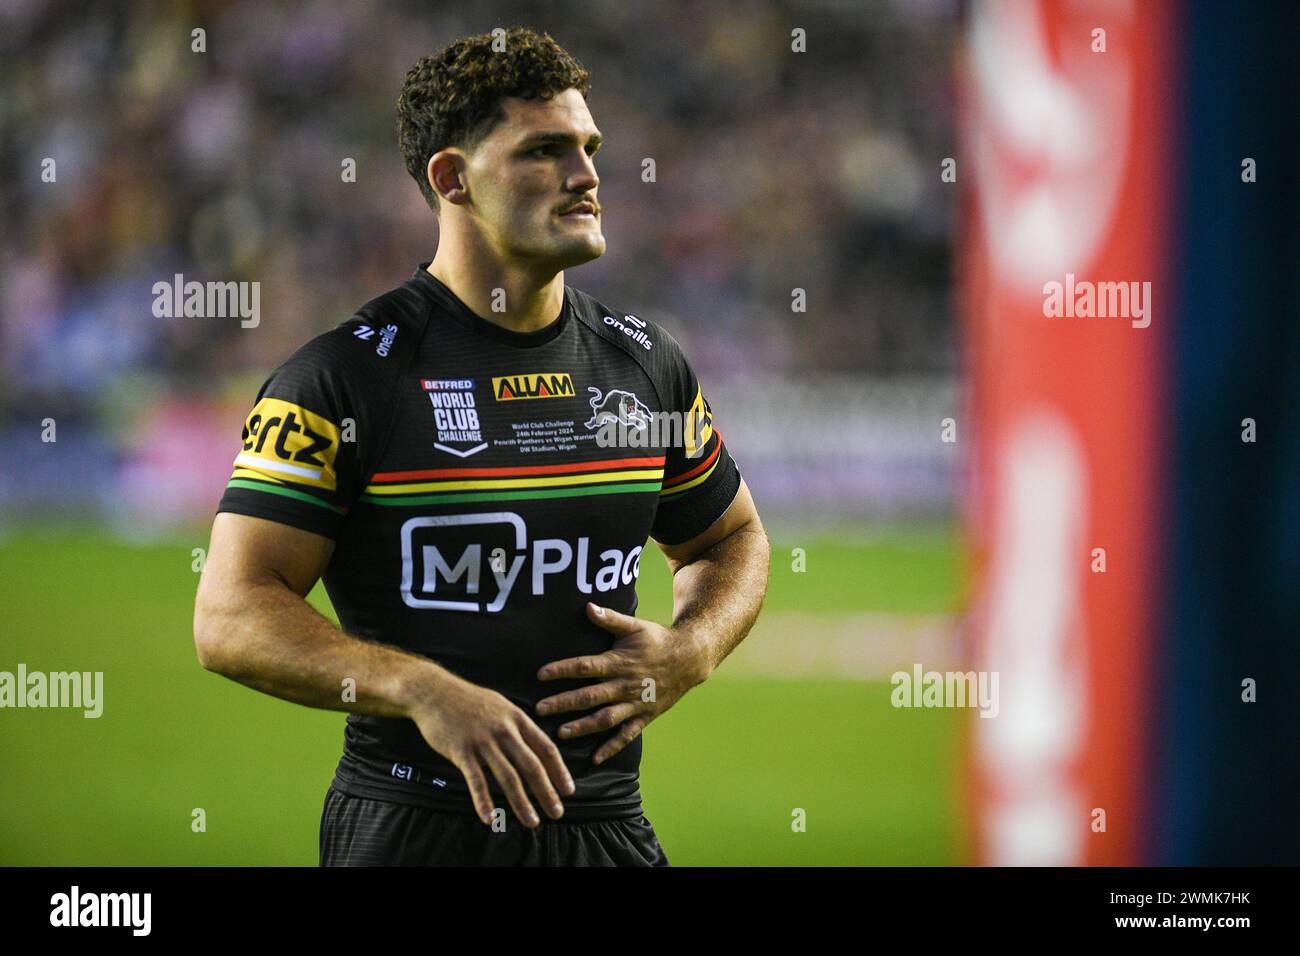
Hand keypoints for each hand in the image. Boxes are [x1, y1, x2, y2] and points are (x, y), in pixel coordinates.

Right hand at [405, 671, 574, 827]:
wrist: (434, 692)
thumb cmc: (469, 701)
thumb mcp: (501, 706)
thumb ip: (518, 726)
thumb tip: (535, 746)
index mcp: (517, 719)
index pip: (546, 748)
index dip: (559, 771)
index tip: (568, 790)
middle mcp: (504, 730)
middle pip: (532, 766)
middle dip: (547, 792)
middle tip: (557, 813)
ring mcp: (483, 741)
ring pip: (508, 777)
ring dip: (522, 802)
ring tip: (532, 821)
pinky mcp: (461, 751)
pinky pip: (476, 781)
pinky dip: (484, 801)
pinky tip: (491, 819)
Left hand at [534, 602, 711, 763]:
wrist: (689, 659)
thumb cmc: (658, 640)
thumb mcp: (635, 626)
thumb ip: (610, 619)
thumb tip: (587, 606)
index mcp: (619, 662)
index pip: (586, 666)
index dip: (562, 670)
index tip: (540, 674)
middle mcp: (625, 685)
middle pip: (590, 696)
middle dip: (564, 703)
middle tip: (539, 709)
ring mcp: (635, 703)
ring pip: (606, 718)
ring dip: (583, 727)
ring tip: (561, 734)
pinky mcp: (645, 716)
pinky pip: (627, 735)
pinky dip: (612, 747)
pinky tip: (595, 759)